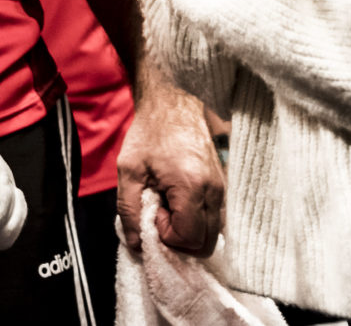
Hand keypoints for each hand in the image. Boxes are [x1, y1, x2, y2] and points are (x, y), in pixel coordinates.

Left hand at [116, 83, 223, 255]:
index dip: (167, 235)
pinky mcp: (222, 187)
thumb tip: (135, 244)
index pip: (189, 238)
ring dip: (189, 231)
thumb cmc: (148, 134)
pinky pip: (215, 219)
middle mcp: (214, 192)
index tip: (152, 212)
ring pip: (213, 234)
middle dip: (180, 240)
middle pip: (206, 244)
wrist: (173, 105)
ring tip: (167, 205)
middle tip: (159, 214)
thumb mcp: (128, 170)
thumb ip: (129, 210)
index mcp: (191, 187)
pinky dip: (197, 220)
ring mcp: (222, 190)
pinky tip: (178, 200)